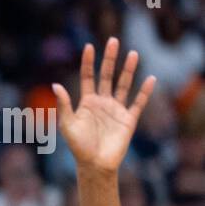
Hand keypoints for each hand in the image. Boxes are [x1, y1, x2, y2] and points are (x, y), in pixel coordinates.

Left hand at [53, 38, 155, 172]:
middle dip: (110, 59)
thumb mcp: (67, 124)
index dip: (88, 62)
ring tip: (132, 53)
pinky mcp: (128, 119)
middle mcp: (102, 102)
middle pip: (107, 76)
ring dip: (128, 70)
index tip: (89, 46)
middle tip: (113, 40)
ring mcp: (116, 109)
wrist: (94, 164)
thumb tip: (55, 85)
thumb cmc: (78, 146)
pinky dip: (145, 91)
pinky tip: (150, 78)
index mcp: (86, 102)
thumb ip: (64, 104)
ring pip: (123, 85)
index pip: (88, 77)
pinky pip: (138, 102)